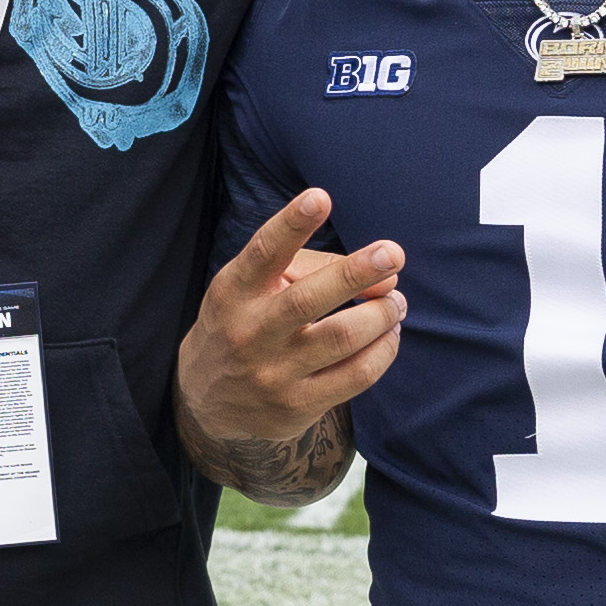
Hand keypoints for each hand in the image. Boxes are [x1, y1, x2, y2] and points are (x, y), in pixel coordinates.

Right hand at [176, 191, 405, 455]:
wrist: (208, 400)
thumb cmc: (245, 322)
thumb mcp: (254, 288)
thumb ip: (314, 268)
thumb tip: (386, 275)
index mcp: (234, 292)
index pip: (263, 254)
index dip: (290, 225)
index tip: (319, 197)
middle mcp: (249, 332)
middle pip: (307, 301)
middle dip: (355, 274)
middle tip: (393, 253)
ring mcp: (271, 374)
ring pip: (341, 339)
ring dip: (381, 315)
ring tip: (396, 302)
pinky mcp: (295, 407)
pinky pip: (356, 376)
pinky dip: (383, 350)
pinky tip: (388, 335)